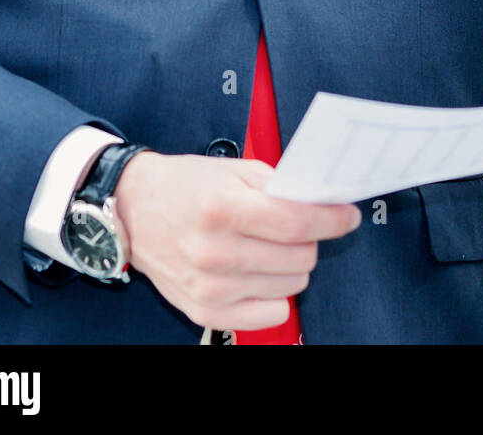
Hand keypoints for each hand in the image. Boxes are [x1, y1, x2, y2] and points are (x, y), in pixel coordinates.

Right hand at [113, 151, 360, 330]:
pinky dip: (275, 294)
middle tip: (299, 226)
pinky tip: (261, 272)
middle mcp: (215, 252)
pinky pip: (269, 314)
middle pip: (299, 257)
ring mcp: (210, 286)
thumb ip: (278, 184)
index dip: (332, 219)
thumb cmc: (185, 186)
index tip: (348, 216)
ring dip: (292, 264)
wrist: (133, 211)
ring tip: (271, 246)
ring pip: (290, 285)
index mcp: (223, 208)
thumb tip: (321, 201)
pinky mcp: (205, 311)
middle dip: (310, 238)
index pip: (297, 223)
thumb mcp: (233, 168)